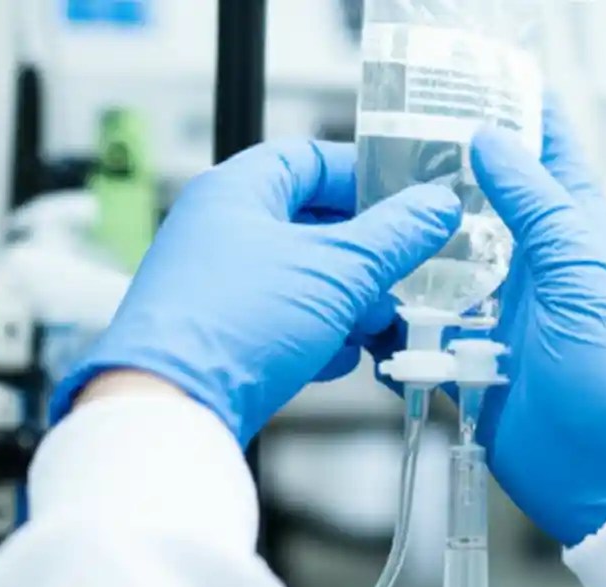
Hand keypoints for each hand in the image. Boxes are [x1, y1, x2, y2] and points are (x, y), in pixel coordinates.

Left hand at [51, 140, 461, 443]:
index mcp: (238, 191)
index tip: (408, 201)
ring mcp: (215, 286)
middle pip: (312, 226)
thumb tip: (435, 208)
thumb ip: (395, 236)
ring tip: (379, 326)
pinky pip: (281, 323)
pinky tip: (339, 358)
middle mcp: (219, 231)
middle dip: (366, 256)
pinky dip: (317, 336)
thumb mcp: (339, 270)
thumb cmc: (233, 323)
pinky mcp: (219, 337)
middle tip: (405, 273)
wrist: (170, 407)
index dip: (364, 177)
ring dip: (348, 302)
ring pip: (301, 280)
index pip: (311, 160)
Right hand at [368, 109, 605, 545]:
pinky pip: (424, 338)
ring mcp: (500, 320)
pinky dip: (400, 328)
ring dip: (414, 253)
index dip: (525, 120)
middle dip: (448, 180)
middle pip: (485, 210)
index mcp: (573, 241)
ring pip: (445, 269)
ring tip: (372, 221)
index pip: (551, 162)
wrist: (603, 476)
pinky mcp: (470, 366)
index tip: (487, 82)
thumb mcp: (580, 272)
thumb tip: (493, 141)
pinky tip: (373, 310)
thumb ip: (534, 206)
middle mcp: (533, 274)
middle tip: (400, 147)